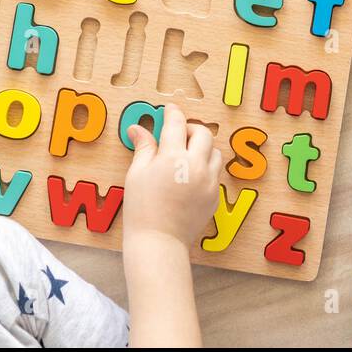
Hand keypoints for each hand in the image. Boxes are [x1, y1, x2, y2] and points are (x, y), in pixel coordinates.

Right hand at [123, 103, 220, 248]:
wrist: (159, 242)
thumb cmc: (142, 208)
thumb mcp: (137, 174)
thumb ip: (144, 148)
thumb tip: (137, 128)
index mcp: (173, 158)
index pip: (176, 124)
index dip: (172, 113)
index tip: (169, 110)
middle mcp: (195, 166)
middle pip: (202, 133)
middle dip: (190, 129)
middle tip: (177, 136)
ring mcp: (208, 182)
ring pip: (214, 152)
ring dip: (202, 148)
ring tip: (186, 156)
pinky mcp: (215, 196)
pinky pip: (215, 173)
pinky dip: (205, 168)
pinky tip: (190, 177)